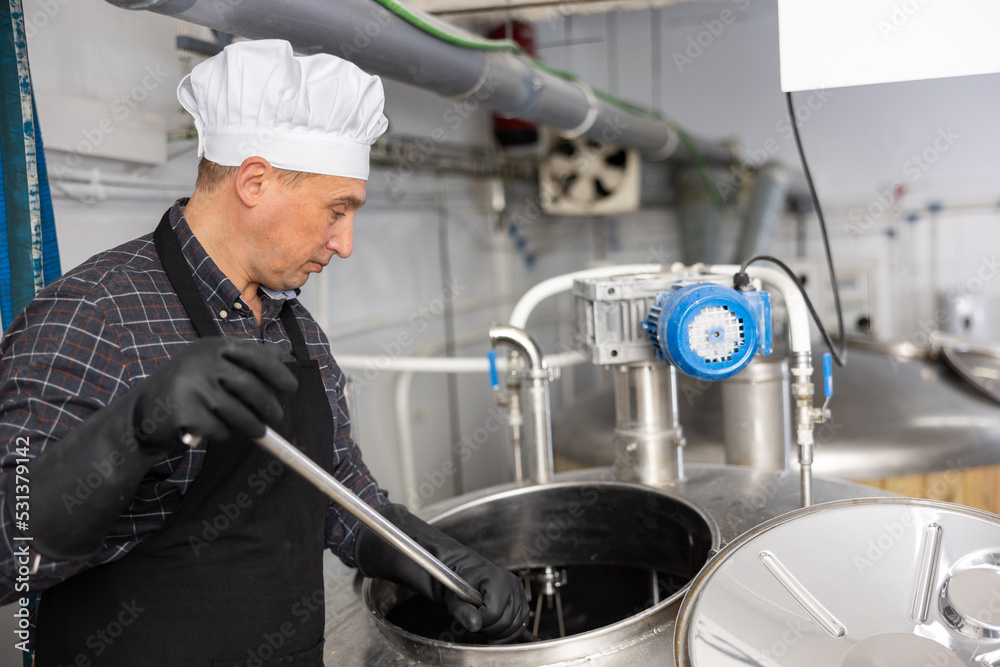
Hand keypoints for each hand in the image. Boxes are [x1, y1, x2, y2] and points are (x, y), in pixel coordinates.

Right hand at [9, 338, 297, 560]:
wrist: (141, 415)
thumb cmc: (187, 390)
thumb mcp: (212, 366)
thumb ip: (243, 360)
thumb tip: (279, 353)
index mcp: (210, 347)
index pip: (254, 355)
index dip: (277, 372)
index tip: (291, 388)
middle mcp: (199, 362)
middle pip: (250, 387)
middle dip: (269, 406)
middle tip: (275, 418)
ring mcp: (189, 386)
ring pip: (238, 412)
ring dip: (251, 426)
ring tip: (255, 431)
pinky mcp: (182, 412)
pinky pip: (219, 429)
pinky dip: (222, 435)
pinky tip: (211, 431)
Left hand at [438, 556, 529, 640]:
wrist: (473, 580)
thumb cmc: (464, 588)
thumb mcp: (455, 597)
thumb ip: (463, 611)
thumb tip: (475, 625)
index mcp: (496, 577)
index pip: (493, 611)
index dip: (481, 621)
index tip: (472, 615)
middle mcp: (512, 583)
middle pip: (506, 620)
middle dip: (489, 629)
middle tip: (477, 623)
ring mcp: (520, 593)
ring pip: (515, 625)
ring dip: (498, 633)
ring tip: (486, 626)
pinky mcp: (524, 603)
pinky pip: (521, 625)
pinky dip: (509, 634)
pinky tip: (496, 634)